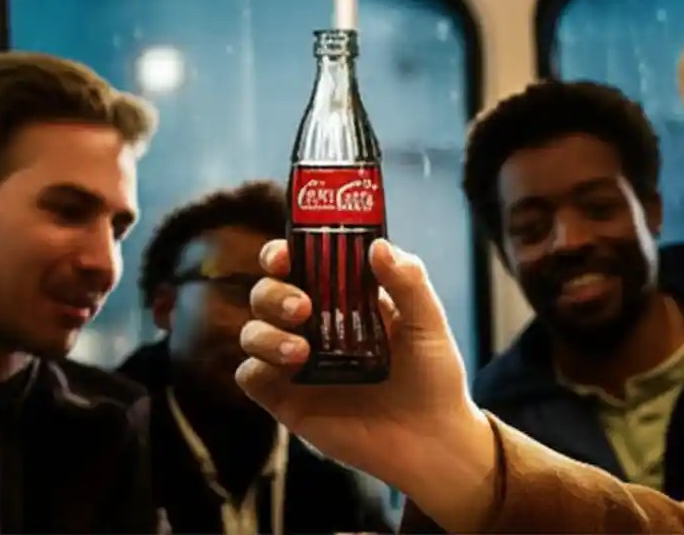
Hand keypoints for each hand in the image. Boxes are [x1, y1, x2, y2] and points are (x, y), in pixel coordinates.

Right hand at [236, 239, 496, 527]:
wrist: (432, 440)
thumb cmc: (433, 376)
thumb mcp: (427, 322)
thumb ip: (408, 281)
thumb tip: (377, 244)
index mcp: (340, 298)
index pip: (297, 264)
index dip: (283, 253)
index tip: (287, 254)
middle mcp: (312, 326)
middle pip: (266, 293)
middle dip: (274, 293)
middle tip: (303, 308)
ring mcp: (296, 363)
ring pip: (252, 331)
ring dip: (266, 332)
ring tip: (300, 352)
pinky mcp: (287, 400)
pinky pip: (251, 377)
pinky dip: (257, 367)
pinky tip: (289, 369)